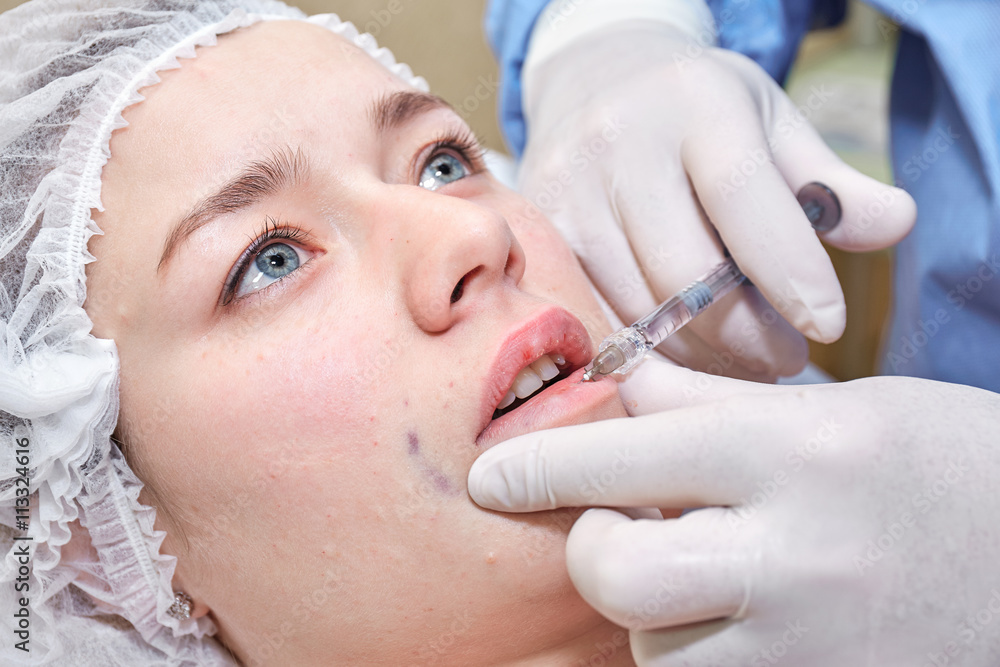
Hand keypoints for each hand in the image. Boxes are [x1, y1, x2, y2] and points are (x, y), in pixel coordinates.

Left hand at [468, 360, 999, 664]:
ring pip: (654, 649)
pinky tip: (731, 621)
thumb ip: (717, 403)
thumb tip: (621, 383)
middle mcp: (796, 554)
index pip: (629, 452)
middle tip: (617, 528)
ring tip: (698, 577)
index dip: (541, 464)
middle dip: (593, 549)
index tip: (493, 476)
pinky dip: (696, 657)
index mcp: (795, 453)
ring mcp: (811, 644)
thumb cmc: (949, 466)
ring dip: (648, 614)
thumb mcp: (842, 408)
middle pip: (617, 570)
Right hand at [519, 22, 915, 379]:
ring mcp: (567, 190)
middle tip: (786, 358)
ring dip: (698, 353)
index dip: (789, 271)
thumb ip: (830, 181)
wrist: (593, 81)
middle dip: (745, 334)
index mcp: (695, 104)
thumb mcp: (770, 123)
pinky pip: (595, 316)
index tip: (825, 326)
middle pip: (683, 271)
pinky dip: (646, 351)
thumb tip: (895, 225)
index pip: (743, 196)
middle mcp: (620, 143)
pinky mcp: (540, 233)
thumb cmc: (697, 111)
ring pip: (636, 306)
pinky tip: (684, 354)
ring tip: (743, 358)